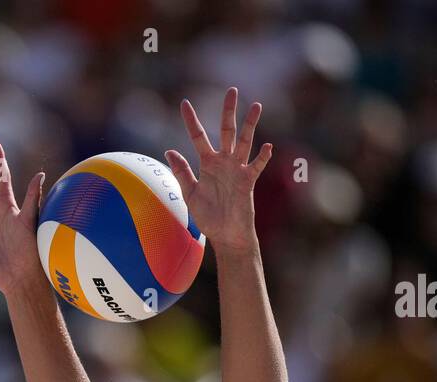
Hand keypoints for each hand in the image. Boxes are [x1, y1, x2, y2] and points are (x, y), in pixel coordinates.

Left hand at [165, 89, 272, 255]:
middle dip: (229, 111)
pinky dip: (262, 157)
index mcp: (207, 164)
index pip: (198, 136)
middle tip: (232, 90)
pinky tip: (267, 145)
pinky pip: (256, 166)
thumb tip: (169, 151)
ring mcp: (237, 170)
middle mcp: (224, 162)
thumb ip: (182, 172)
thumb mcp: (190, 194)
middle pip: (227, 130)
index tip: (184, 103)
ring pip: (244, 141)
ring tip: (256, 106)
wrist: (226, 235)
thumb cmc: (208, 217)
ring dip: (250, 125)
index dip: (191, 120)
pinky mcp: (248, 181)